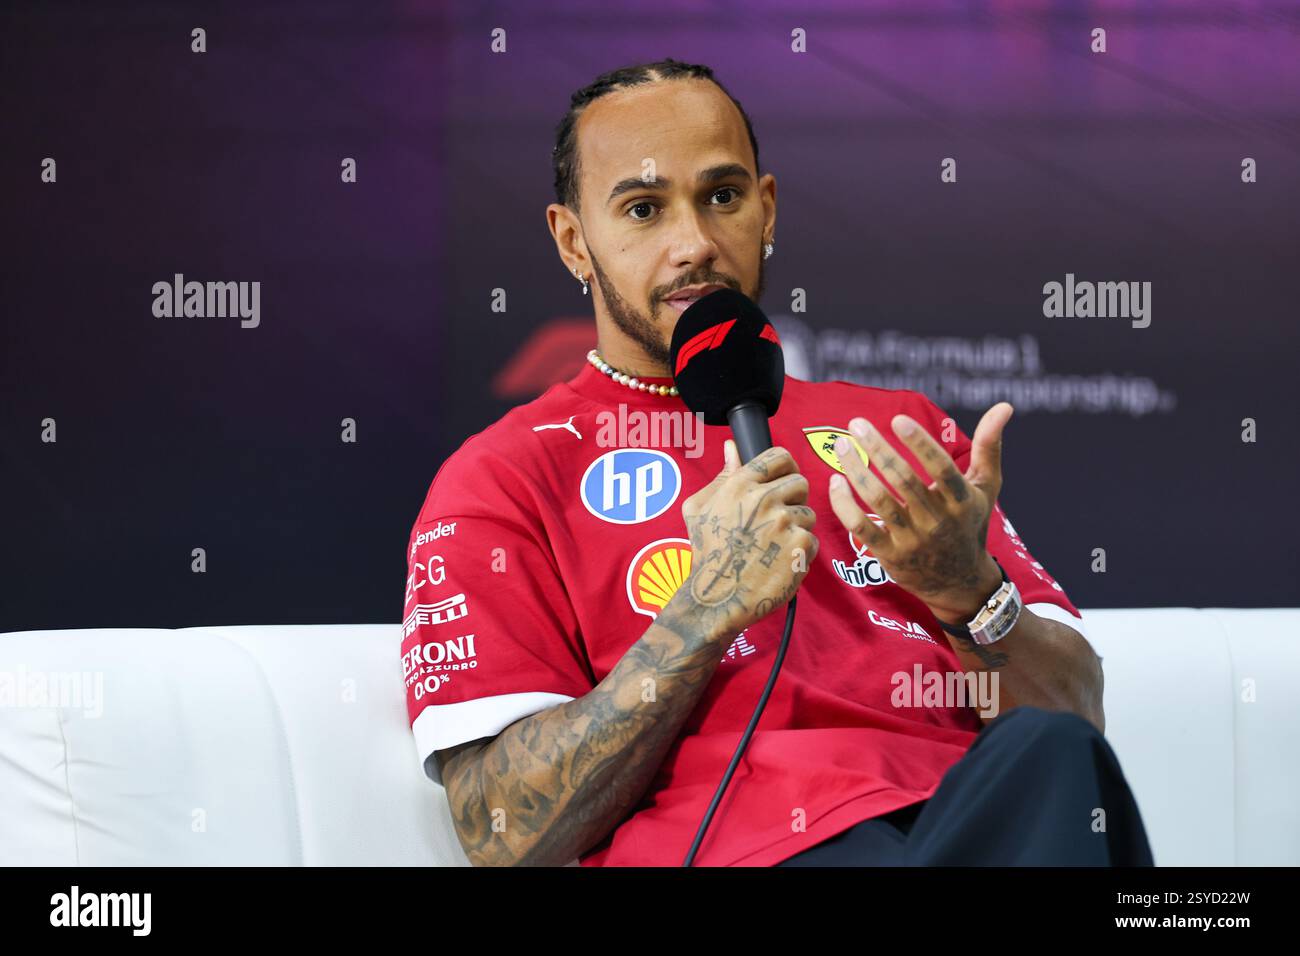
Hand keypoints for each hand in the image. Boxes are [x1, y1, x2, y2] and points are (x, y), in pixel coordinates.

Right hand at [666, 440, 818, 641]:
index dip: (786, 468)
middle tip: (777, 522)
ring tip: (775, 546)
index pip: (779, 456)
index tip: (784, 481)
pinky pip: (812, 539)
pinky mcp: (800, 546)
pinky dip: (800, 552)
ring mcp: (784, 522)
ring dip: (796, 528)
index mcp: (740, 484)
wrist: (716, 598)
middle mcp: (763, 499)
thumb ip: (722, 475)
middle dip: (793, 500)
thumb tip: (732, 447)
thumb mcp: (700, 508)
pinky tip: (781, 562)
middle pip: (800, 483)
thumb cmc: (707, 553)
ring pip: (808, 513)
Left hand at [826, 403, 1011, 621]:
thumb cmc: (970, 523)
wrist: (961, 583)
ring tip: (842, 446)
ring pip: (879, 502)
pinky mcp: (889, 557)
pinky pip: (862, 528)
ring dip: (858, 471)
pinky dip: (845, 505)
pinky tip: (835, 481)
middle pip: (905, 481)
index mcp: (962, 501)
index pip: (942, 469)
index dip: (920, 444)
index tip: (898, 419)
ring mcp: (912, 541)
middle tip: (857, 424)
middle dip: (879, 449)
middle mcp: (938, 522)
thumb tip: (1004, 406)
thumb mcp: (985, 487)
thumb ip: (990, 446)